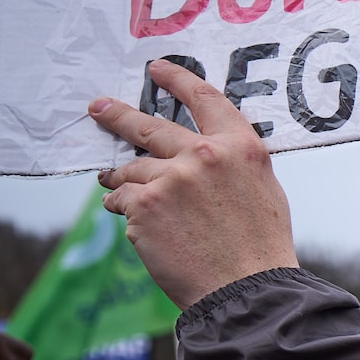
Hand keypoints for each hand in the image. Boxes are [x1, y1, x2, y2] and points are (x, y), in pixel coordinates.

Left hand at [89, 63, 299, 307]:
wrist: (247, 289)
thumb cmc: (260, 247)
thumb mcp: (262, 190)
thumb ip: (231, 164)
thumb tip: (198, 154)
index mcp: (241, 147)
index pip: (205, 99)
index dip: (177, 80)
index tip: (157, 70)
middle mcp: (204, 155)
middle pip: (147, 126)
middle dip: (116, 115)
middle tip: (97, 108)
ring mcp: (171, 178)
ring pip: (130, 170)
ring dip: (122, 181)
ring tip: (119, 193)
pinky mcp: (144, 205)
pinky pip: (120, 200)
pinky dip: (123, 210)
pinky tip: (138, 225)